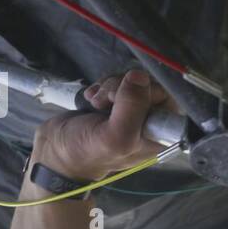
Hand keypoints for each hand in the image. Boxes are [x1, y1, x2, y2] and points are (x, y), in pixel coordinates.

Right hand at [34, 68, 173, 180]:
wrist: (57, 151)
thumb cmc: (87, 152)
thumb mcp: (114, 137)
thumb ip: (132, 108)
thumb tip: (140, 76)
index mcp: (159, 135)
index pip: (170, 99)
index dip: (148, 92)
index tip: (128, 101)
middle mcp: (150, 122)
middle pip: (148, 85)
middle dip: (123, 87)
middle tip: (106, 103)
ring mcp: (132, 111)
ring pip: (130, 80)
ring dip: (109, 87)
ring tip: (96, 103)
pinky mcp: (116, 102)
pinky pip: (115, 81)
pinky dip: (101, 86)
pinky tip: (92, 99)